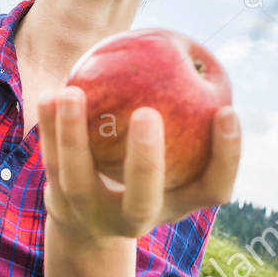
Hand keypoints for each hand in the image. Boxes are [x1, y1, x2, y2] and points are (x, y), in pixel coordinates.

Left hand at [37, 86, 241, 242]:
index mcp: (178, 204)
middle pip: (142, 200)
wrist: (92, 220)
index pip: (214, 188)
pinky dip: (48, 128)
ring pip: (78, 182)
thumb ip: (187, 110)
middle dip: (145, 162)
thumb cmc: (149, 167)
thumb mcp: (177, 150)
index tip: (228, 111)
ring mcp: (92, 215)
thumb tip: (198, 56)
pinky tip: (49, 94)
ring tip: (72, 91)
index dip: (228, 156)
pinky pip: (50, 161)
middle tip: (148, 114)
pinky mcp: (59, 202)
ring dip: (73, 136)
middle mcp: (137, 218)